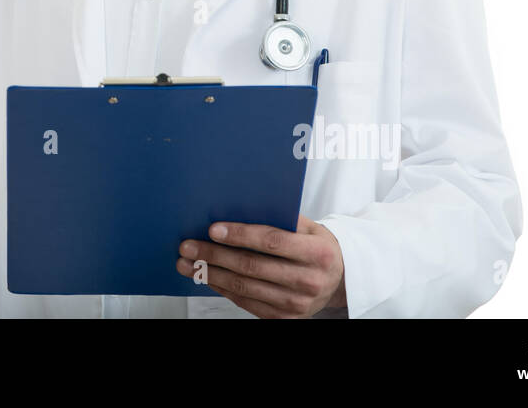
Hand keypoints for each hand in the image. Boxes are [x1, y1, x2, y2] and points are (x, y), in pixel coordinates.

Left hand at [175, 214, 345, 317]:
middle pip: (252, 267)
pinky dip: (223, 289)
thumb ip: (280, 218)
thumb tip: (237, 207)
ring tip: (188, 263)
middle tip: (188, 246)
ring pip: (244, 288)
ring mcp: (296, 304)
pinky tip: (208, 277)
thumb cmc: (317, 246)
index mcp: (317, 253)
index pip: (272, 242)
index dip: (240, 235)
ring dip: (211, 275)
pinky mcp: (285, 319)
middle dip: (214, 255)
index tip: (212, 229)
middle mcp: (308, 281)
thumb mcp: (309, 227)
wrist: (340, 280)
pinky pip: (247, 303)